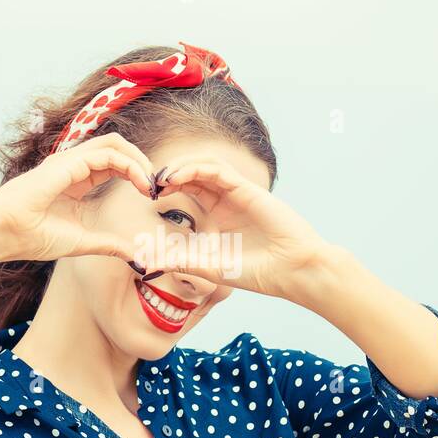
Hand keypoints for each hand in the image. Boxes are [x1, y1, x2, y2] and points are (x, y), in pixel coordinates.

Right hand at [0, 133, 155, 263]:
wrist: (5, 232)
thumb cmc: (33, 236)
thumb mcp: (82, 242)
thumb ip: (109, 245)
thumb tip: (136, 257)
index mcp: (76, 180)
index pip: (113, 164)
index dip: (136, 174)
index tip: (151, 196)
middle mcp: (74, 165)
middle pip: (116, 147)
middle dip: (141, 163)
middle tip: (156, 186)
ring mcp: (70, 160)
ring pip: (114, 143)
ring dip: (139, 160)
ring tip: (151, 183)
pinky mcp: (69, 162)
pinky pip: (108, 153)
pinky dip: (130, 164)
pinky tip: (140, 183)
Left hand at [146, 158, 336, 299]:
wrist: (291, 271)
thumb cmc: (257, 273)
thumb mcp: (209, 267)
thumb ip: (180, 262)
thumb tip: (146, 263)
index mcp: (217, 214)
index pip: (187, 187)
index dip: (166, 185)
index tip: (148, 195)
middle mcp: (226, 199)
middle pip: (193, 171)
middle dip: (169, 172)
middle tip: (150, 183)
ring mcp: (237, 192)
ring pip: (204, 164)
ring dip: (180, 166)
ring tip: (162, 178)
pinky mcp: (248, 190)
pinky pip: (218, 170)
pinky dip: (196, 169)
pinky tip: (178, 178)